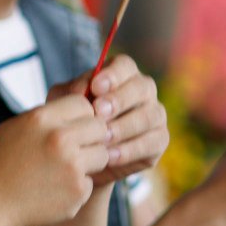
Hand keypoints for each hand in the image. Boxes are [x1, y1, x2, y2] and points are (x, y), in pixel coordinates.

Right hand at [0, 94, 109, 225]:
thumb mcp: (13, 129)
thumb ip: (45, 117)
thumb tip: (76, 108)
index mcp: (43, 119)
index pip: (83, 104)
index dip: (82, 116)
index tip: (75, 128)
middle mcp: (61, 139)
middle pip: (100, 128)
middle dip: (92, 138)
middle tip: (77, 150)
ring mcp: (72, 167)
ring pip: (103, 155)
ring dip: (89, 163)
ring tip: (63, 171)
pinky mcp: (78, 191)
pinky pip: (90, 182)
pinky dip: (76, 188)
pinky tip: (53, 192)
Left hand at [53, 55, 167, 186]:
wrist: (82, 160)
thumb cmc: (74, 124)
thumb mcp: (65, 107)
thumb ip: (70, 94)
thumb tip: (81, 89)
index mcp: (122, 75)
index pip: (125, 65)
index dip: (113, 75)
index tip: (95, 87)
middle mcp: (143, 91)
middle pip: (141, 87)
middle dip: (120, 99)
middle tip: (99, 112)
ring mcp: (154, 115)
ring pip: (150, 115)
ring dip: (124, 127)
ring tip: (102, 138)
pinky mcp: (159, 140)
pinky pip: (152, 141)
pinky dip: (130, 149)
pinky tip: (110, 156)